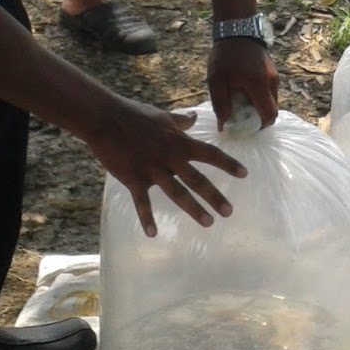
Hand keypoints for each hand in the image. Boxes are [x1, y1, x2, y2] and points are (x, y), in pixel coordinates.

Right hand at [84, 97, 246, 236]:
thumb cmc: (134, 115)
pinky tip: (153, 234)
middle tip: (229, 212)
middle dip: (214, 196)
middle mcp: (170, 158)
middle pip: (197, 180)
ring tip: (208, 222)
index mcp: (179, 142)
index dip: (228, 164)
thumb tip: (194, 117)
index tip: (244, 174)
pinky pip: (141, 202)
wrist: (104, 119)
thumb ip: (181, 121)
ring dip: (193, 209)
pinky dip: (146, 218)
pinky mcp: (133, 179)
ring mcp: (152, 170)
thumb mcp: (162, 116)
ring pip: (177, 193)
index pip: (210, 154)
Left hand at [207, 37, 279, 128]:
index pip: (269, 115)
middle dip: (257, 116)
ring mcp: (274, 76)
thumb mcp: (216, 80)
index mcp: (259, 86)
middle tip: (240, 115)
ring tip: (239, 99)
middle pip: (271, 109)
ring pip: (270, 100)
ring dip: (258, 105)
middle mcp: (272, 83)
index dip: (260, 126)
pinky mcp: (272, 71)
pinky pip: (268, 90)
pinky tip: (243, 89)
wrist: (237, 29)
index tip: (246, 127)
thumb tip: (224, 125)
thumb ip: (220, 104)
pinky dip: (259, 95)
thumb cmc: (225, 55)